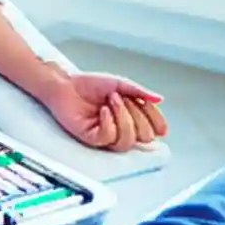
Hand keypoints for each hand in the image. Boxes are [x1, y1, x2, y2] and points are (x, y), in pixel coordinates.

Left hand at [38, 66, 168, 150]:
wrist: (65, 84)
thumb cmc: (89, 85)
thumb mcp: (119, 83)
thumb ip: (139, 92)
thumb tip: (159, 99)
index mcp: (132, 118)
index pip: (154, 129)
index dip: (156, 119)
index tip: (148, 103)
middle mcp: (121, 129)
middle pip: (145, 137)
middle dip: (137, 114)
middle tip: (121, 97)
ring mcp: (107, 136)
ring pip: (127, 141)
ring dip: (122, 118)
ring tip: (110, 101)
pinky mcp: (92, 138)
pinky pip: (108, 138)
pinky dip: (108, 123)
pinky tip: (102, 111)